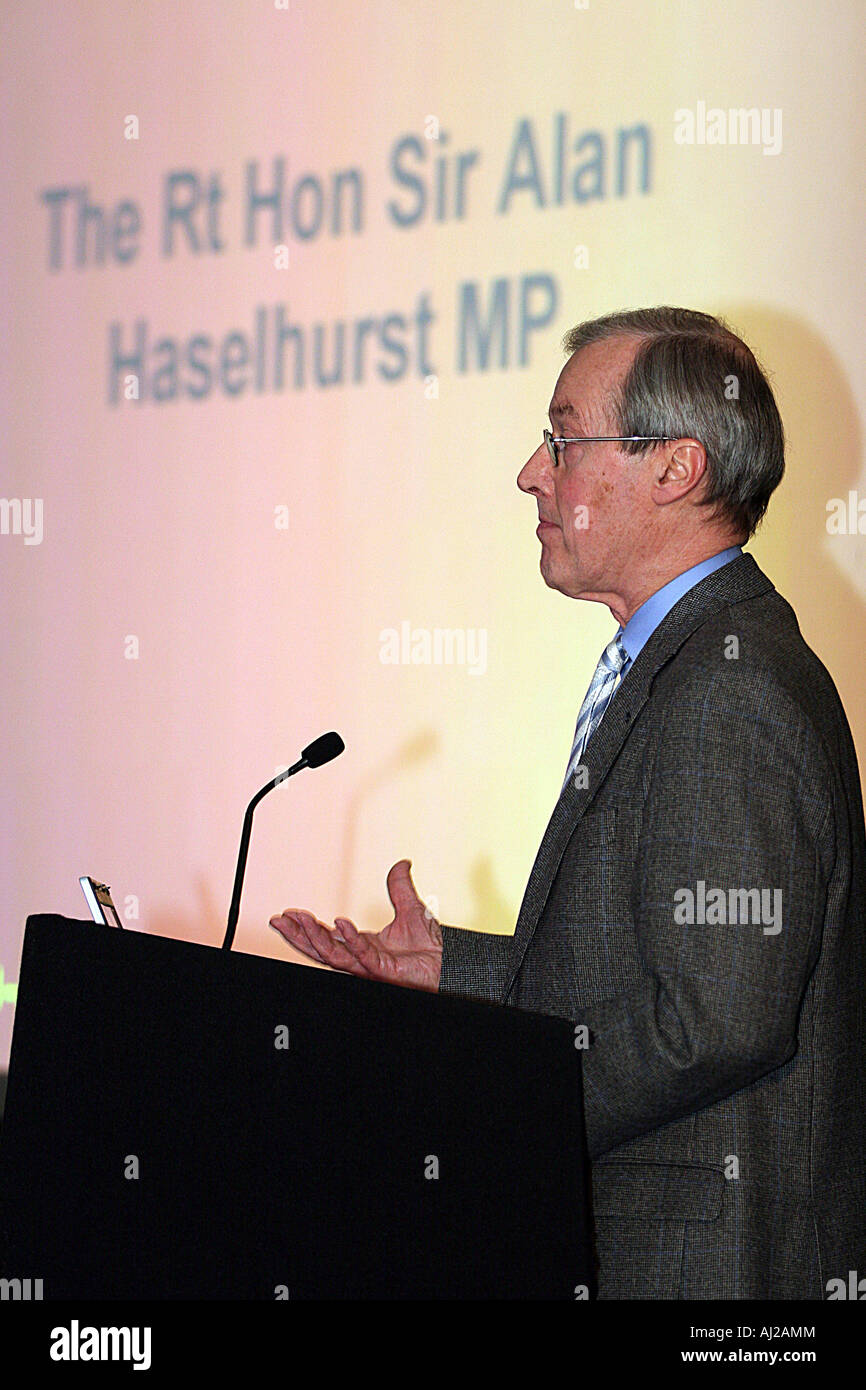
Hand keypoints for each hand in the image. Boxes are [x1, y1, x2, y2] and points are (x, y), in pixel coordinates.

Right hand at [269, 859, 442, 991]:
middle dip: (298, 935)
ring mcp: (371, 966)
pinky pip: (362, 955)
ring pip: (334, 955)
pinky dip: (350, 938)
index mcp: (363, 946)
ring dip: (314, 937)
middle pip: (321, 949)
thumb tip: (402, 864)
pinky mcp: (384, 970)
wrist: (451, 964)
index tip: (289, 913)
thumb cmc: (432, 947)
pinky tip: (339, 923)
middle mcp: (362, 958)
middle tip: (278, 921)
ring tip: (299, 920)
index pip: (327, 938)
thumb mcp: (412, 908)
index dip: (307, 927)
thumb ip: (401, 887)